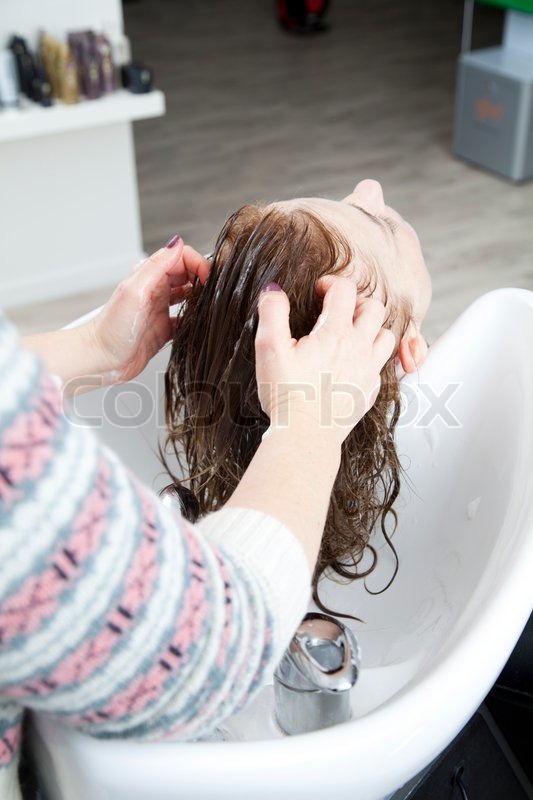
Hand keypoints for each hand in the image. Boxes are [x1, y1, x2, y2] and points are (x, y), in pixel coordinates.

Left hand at [88, 237, 209, 382]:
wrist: (100, 359)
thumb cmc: (111, 328)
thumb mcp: (135, 291)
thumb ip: (156, 266)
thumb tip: (176, 242)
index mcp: (148, 276)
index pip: (180, 257)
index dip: (197, 263)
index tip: (208, 276)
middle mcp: (155, 290)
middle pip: (186, 274)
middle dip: (203, 278)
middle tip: (214, 290)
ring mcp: (159, 310)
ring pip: (188, 296)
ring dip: (200, 297)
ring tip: (210, 304)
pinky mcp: (163, 330)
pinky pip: (185, 320)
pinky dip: (194, 320)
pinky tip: (199, 324)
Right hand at [254, 277, 394, 445]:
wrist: (304, 435)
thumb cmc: (286, 393)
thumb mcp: (269, 348)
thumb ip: (272, 313)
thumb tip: (274, 290)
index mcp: (335, 333)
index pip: (345, 289)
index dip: (331, 283)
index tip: (317, 293)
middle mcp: (359, 348)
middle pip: (374, 308)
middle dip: (356, 302)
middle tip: (336, 312)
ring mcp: (369, 370)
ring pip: (386, 336)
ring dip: (371, 329)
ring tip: (349, 335)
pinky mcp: (371, 391)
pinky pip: (383, 366)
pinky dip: (372, 357)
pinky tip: (354, 364)